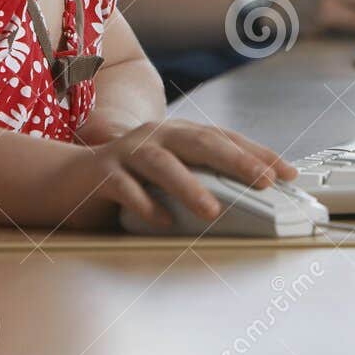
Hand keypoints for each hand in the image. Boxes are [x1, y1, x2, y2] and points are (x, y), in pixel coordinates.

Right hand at [73, 119, 294, 230]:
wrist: (66, 179)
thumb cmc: (128, 178)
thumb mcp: (169, 174)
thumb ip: (202, 178)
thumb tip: (252, 197)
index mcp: (178, 133)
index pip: (225, 138)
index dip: (258, 153)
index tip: (288, 173)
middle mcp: (156, 136)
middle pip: (200, 143)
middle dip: (236, 161)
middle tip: (265, 182)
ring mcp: (128, 153)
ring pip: (162, 164)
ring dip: (189, 186)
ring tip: (212, 209)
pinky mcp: (102, 175)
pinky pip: (125, 189)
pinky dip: (144, 204)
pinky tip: (161, 221)